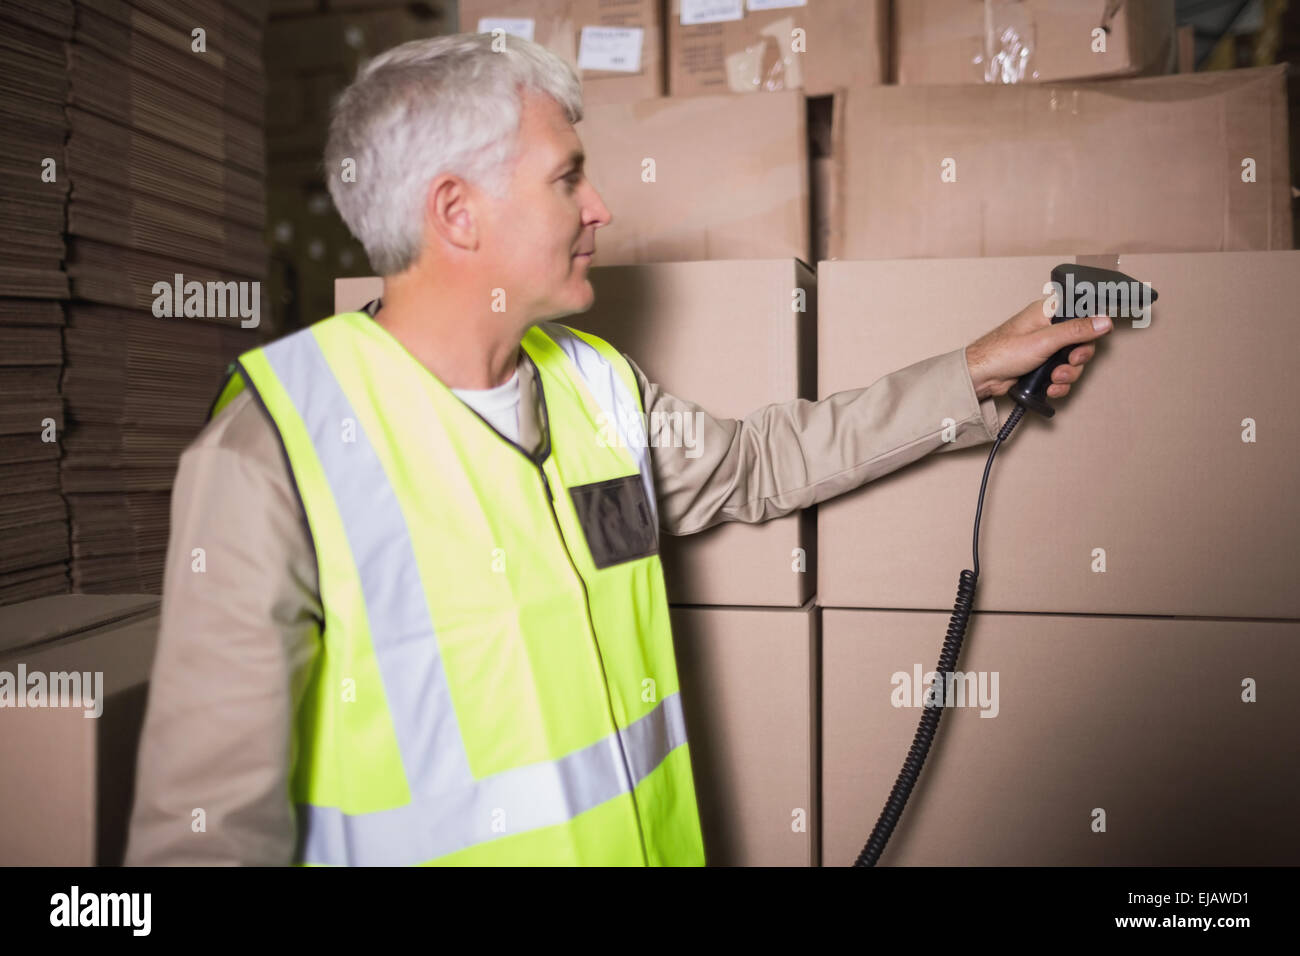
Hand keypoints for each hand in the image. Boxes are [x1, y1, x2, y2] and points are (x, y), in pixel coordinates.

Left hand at [965, 295, 1111, 401]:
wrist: (982, 378)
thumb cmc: (1002, 353)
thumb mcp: (1045, 340)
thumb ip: (1076, 331)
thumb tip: (1103, 322)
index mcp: (1048, 313)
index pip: (1082, 314)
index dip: (1091, 327)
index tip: (1091, 339)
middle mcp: (1049, 329)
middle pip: (1082, 342)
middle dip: (1077, 358)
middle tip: (1070, 362)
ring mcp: (1046, 349)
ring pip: (1073, 362)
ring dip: (1067, 374)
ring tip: (1054, 379)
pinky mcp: (1042, 367)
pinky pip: (1062, 375)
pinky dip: (1059, 384)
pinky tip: (1050, 388)